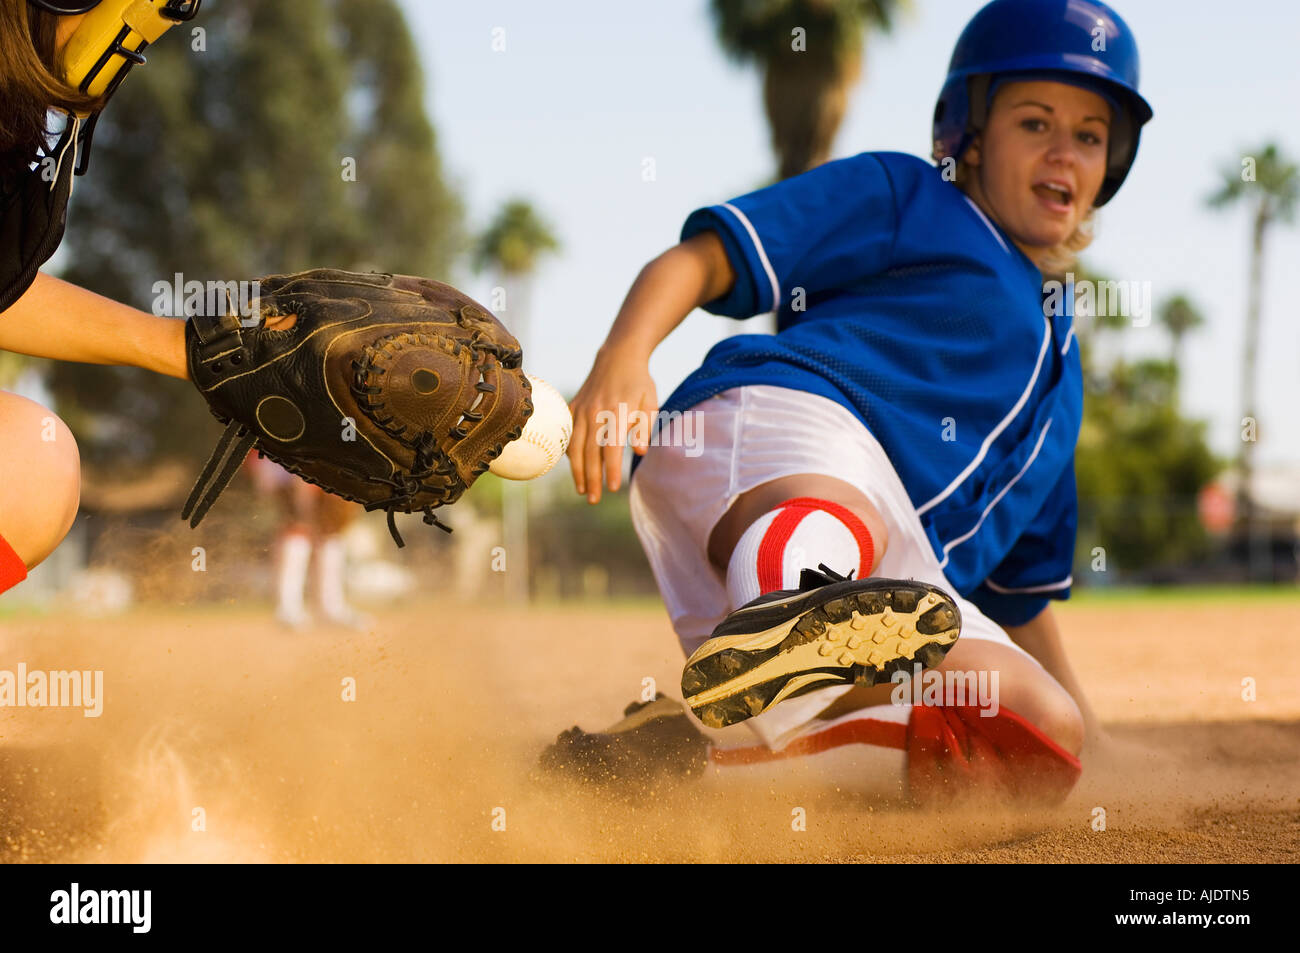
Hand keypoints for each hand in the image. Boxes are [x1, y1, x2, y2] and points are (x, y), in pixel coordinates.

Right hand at [567, 343, 657, 502]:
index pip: (612, 447)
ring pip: (574, 445)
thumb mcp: (650, 402)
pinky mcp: (574, 406)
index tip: (612, 488)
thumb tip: (639, 452)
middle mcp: (596, 411)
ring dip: (577, 470)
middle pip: (590, 451)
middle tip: (594, 500)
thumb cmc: (640, 382)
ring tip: (582, 490)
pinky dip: (568, 451)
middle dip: (592, 478)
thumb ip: (644, 427)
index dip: (611, 469)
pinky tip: (573, 467)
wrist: (619, 355)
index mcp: (618, 411)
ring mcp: (582, 409)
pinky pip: (568, 433)